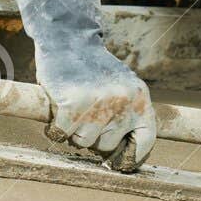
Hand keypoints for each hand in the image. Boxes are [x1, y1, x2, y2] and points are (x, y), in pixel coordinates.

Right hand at [15, 0, 155, 170]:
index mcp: (140, 99)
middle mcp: (124, 102)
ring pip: (83, 142)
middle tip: (83, 116)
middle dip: (91, 136)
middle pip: (106, 145)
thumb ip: (125, 114)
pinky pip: (62, 134)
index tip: (117, 163)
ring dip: (72, 132)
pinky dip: (54, 129)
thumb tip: (120, 158)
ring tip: (71, 109)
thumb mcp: (121, 86)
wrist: (68, 37)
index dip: (130, 156)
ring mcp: (100, 103)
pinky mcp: (74, 104)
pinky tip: (56, 114)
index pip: (145, 141)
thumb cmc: (91, 68)